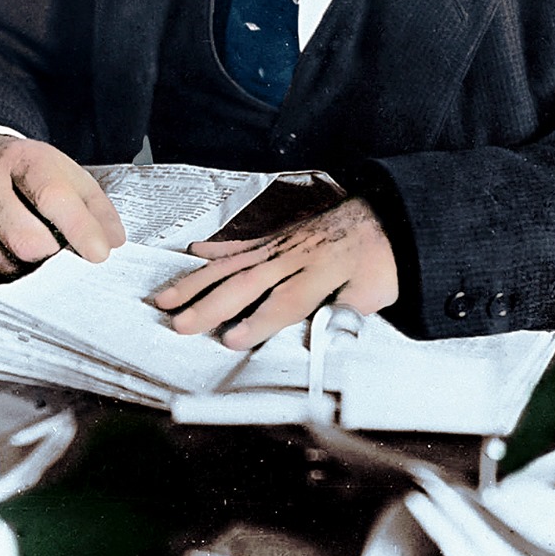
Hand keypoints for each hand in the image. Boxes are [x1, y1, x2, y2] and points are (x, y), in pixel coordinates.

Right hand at [0, 136, 125, 277]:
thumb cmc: (33, 177)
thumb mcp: (70, 177)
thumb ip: (97, 209)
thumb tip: (113, 243)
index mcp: (25, 162)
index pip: (53, 197)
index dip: (79, 229)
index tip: (100, 254)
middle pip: (28, 242)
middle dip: (53, 254)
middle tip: (61, 246)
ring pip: (10, 266)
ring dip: (31, 267)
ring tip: (33, 242)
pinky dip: (10, 272)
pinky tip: (10, 249)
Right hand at [150, 198, 397, 350]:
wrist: (388, 215)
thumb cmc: (382, 259)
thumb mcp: (378, 291)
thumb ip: (347, 311)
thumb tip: (326, 332)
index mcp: (319, 273)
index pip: (285, 302)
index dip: (258, 322)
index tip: (232, 340)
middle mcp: (293, 257)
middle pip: (246, 284)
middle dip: (210, 306)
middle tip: (179, 324)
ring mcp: (281, 245)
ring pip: (232, 264)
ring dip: (197, 281)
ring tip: (166, 298)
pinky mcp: (277, 237)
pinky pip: (241, 244)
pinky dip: (216, 249)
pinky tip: (194, 253)